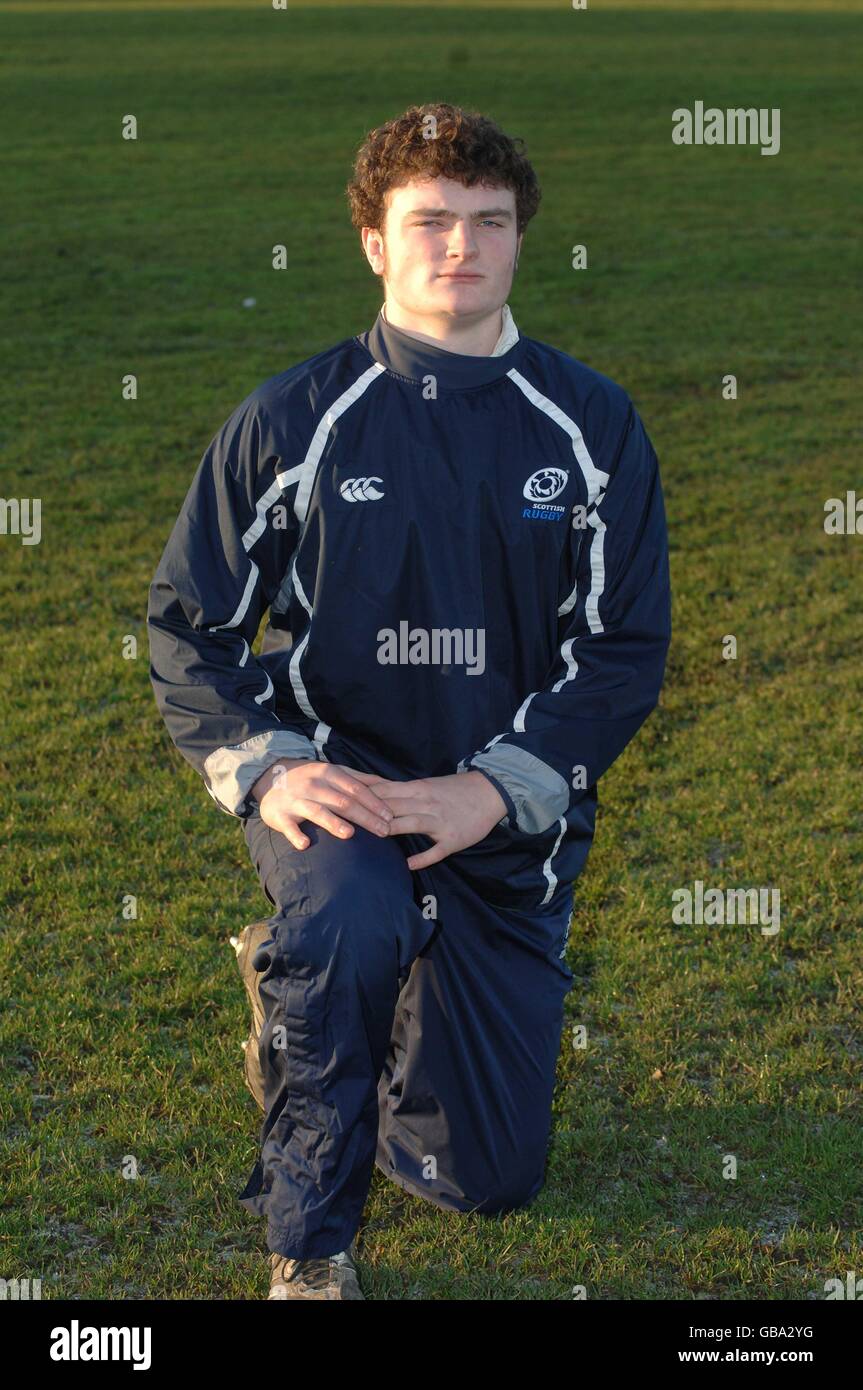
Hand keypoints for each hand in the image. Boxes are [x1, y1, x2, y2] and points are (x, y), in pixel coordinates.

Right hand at [251, 759, 394, 849]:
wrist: (270, 777)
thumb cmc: (310, 778)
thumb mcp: (333, 771)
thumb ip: (358, 779)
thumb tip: (387, 784)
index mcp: (329, 773)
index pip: (356, 789)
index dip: (374, 803)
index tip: (390, 817)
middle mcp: (313, 785)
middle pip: (342, 802)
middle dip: (365, 817)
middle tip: (383, 831)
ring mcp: (295, 800)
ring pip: (317, 811)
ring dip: (333, 823)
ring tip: (349, 834)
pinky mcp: (279, 815)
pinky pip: (288, 826)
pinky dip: (295, 835)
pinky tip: (304, 844)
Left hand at [358, 771, 507, 869]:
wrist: (490, 792)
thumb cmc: (455, 789)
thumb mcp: (428, 785)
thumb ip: (402, 792)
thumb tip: (373, 795)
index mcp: (418, 790)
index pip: (384, 792)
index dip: (362, 796)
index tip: (341, 800)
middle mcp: (426, 804)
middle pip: (392, 807)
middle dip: (369, 813)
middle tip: (345, 820)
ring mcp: (439, 822)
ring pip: (411, 824)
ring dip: (392, 829)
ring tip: (374, 837)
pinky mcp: (452, 839)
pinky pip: (436, 851)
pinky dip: (422, 858)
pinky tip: (407, 865)